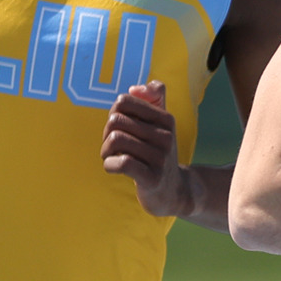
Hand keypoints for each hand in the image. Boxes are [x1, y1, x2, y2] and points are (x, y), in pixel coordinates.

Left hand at [101, 81, 191, 216]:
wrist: (174, 190)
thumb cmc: (158, 153)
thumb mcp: (161, 124)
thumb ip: (153, 99)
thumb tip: (134, 89)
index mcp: (166, 119)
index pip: (125, 101)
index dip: (114, 113)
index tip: (119, 128)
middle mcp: (165, 136)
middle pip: (116, 120)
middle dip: (106, 134)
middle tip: (112, 147)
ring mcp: (160, 158)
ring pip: (116, 140)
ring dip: (106, 151)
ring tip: (111, 157)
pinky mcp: (152, 178)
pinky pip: (122, 163)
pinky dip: (110, 165)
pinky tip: (114, 168)